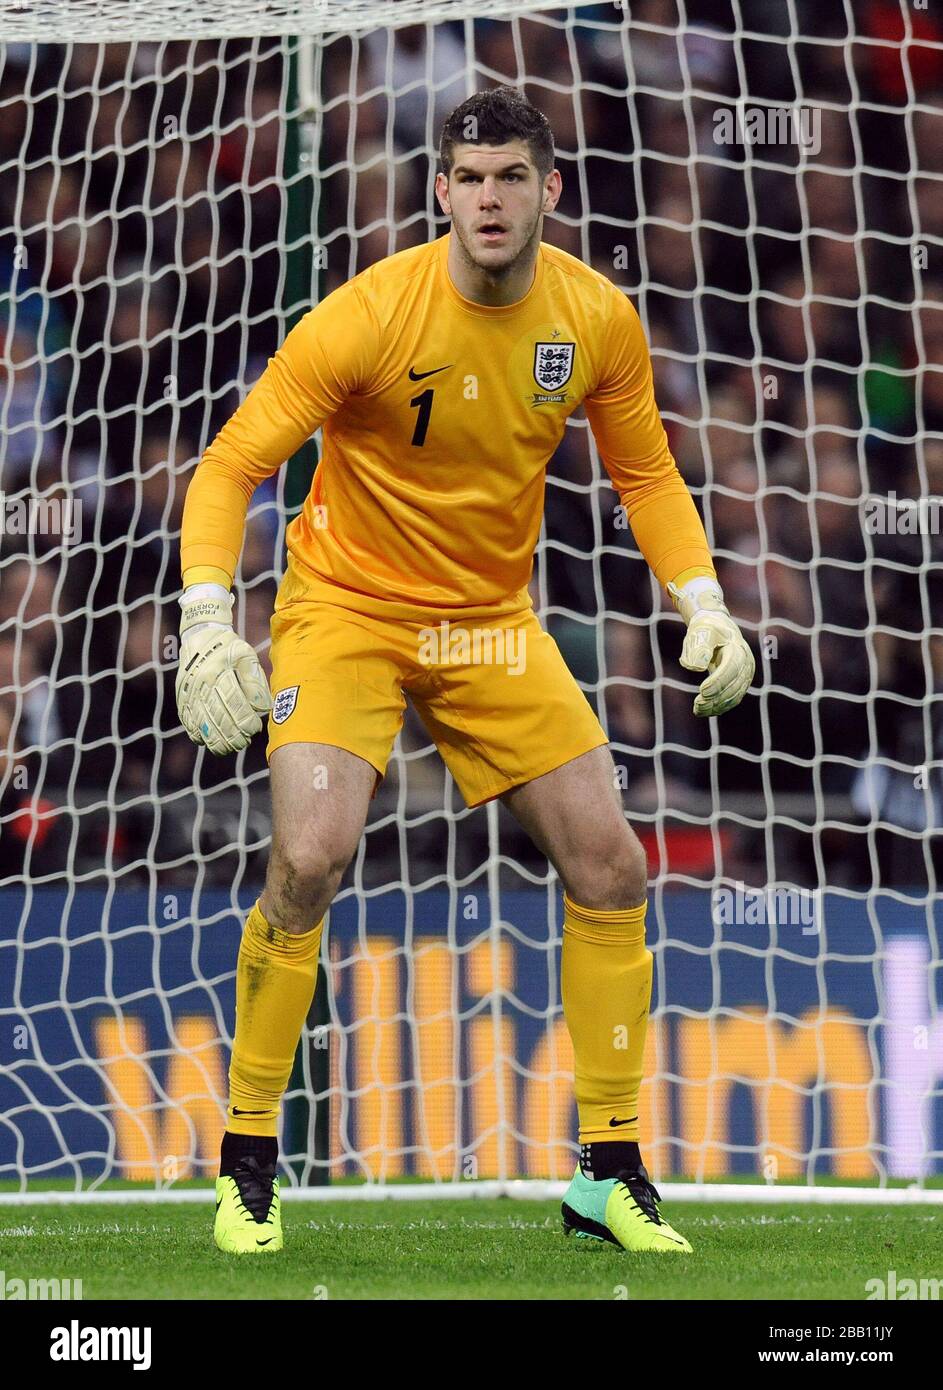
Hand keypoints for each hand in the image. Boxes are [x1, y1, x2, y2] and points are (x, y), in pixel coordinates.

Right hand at [175, 585, 271, 753]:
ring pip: (201, 722)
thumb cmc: (229, 648)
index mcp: (219, 671)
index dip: (245, 720)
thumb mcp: (246, 656)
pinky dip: (197, 734)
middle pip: (217, 716)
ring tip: (228, 748)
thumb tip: (264, 708)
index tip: (255, 729)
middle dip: (232, 734)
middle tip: (244, 743)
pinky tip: (206, 743)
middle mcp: (201, 683)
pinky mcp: (181, 697)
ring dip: (215, 739)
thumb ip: (255, 682)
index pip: (234, 702)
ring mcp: (188, 691)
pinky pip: (187, 720)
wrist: (200, 636)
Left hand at [667, 577, 754, 716]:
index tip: (702, 691)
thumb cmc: (706, 630)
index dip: (718, 682)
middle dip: (716, 697)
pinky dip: (719, 708)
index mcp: (738, 649)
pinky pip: (732, 700)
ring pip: (734, 696)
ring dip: (716, 706)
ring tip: (697, 710)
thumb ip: (699, 648)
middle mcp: (746, 663)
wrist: (717, 629)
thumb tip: (697, 666)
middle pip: (734, 685)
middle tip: (697, 704)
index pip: (731, 668)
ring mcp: (745, 675)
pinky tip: (703, 712)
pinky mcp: (740, 684)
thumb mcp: (701, 633)